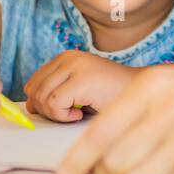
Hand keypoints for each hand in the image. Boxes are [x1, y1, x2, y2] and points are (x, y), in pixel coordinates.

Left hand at [23, 49, 137, 121]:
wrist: (144, 95)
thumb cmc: (112, 99)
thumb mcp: (78, 93)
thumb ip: (53, 94)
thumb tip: (29, 107)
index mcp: (65, 58)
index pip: (33, 84)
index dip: (42, 104)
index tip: (64, 110)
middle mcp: (68, 57)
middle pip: (33, 91)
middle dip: (47, 111)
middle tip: (69, 114)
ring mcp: (75, 66)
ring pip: (42, 98)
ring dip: (56, 114)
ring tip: (77, 113)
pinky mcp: (82, 79)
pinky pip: (54, 104)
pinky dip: (63, 116)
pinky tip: (81, 114)